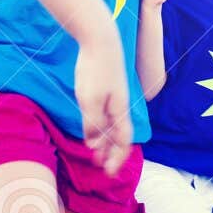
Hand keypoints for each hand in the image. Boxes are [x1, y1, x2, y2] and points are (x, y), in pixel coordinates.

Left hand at [74, 27, 132, 175]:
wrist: (100, 39)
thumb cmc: (95, 70)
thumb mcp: (89, 101)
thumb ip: (92, 125)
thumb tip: (92, 145)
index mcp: (119, 112)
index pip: (123, 142)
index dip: (117, 159)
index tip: (109, 173)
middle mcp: (120, 106)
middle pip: (119, 135)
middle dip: (110, 153)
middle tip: (100, 166)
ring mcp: (114, 97)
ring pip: (112, 125)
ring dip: (103, 140)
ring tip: (93, 151)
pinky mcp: (107, 88)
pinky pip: (106, 114)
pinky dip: (100, 126)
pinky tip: (91, 127)